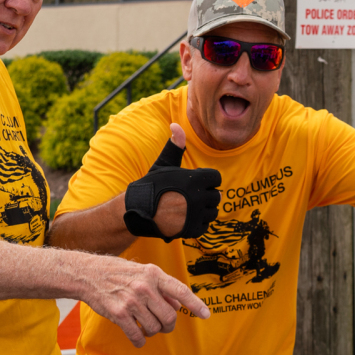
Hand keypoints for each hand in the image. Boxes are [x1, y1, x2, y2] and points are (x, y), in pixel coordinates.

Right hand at [82, 252, 209, 347]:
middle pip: (169, 316)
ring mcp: (131, 301)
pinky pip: (136, 335)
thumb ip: (161, 287)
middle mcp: (144, 287)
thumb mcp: (142, 272)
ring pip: (154, 327)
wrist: (88, 274)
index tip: (206, 315)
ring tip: (146, 327)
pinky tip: (138, 338)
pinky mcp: (118, 313)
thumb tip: (178, 304)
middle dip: (168, 325)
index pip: (180, 290)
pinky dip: (139, 340)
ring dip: (152, 332)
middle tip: (163, 326)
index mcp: (153, 274)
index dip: (195, 304)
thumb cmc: (117, 272)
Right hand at [124, 124, 220, 241]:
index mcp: (196, 179)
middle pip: (216, 196)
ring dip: (203, 210)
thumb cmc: (152, 185)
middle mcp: (199, 197)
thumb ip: (175, 145)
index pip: (216, 178)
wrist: (138, 209)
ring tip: (188, 207)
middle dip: (205, 196)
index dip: (207, 180)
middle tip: (189, 197)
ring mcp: (196, 215)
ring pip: (212, 212)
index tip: (195, 183)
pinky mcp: (192, 230)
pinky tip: (185, 218)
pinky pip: (204, 226)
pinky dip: (197, 224)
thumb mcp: (164, 164)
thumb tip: (175, 124)